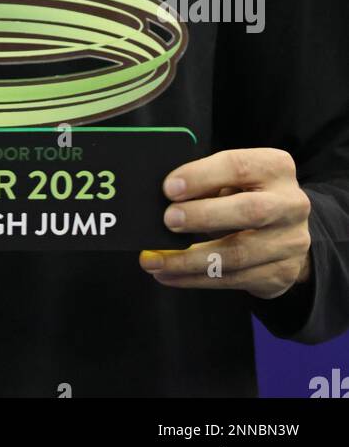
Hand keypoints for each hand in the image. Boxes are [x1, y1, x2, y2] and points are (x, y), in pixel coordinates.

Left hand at [139, 147, 311, 297]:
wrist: (286, 230)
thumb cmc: (247, 194)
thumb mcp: (233, 178)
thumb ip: (208, 181)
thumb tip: (167, 196)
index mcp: (275, 167)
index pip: (238, 166)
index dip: (202, 176)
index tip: (169, 188)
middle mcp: (291, 204)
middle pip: (249, 211)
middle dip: (204, 216)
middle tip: (168, 221)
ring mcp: (290, 242)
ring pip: (238, 255)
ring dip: (190, 260)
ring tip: (156, 260)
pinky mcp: (282, 273)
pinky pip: (234, 280)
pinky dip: (197, 279)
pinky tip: (171, 275)